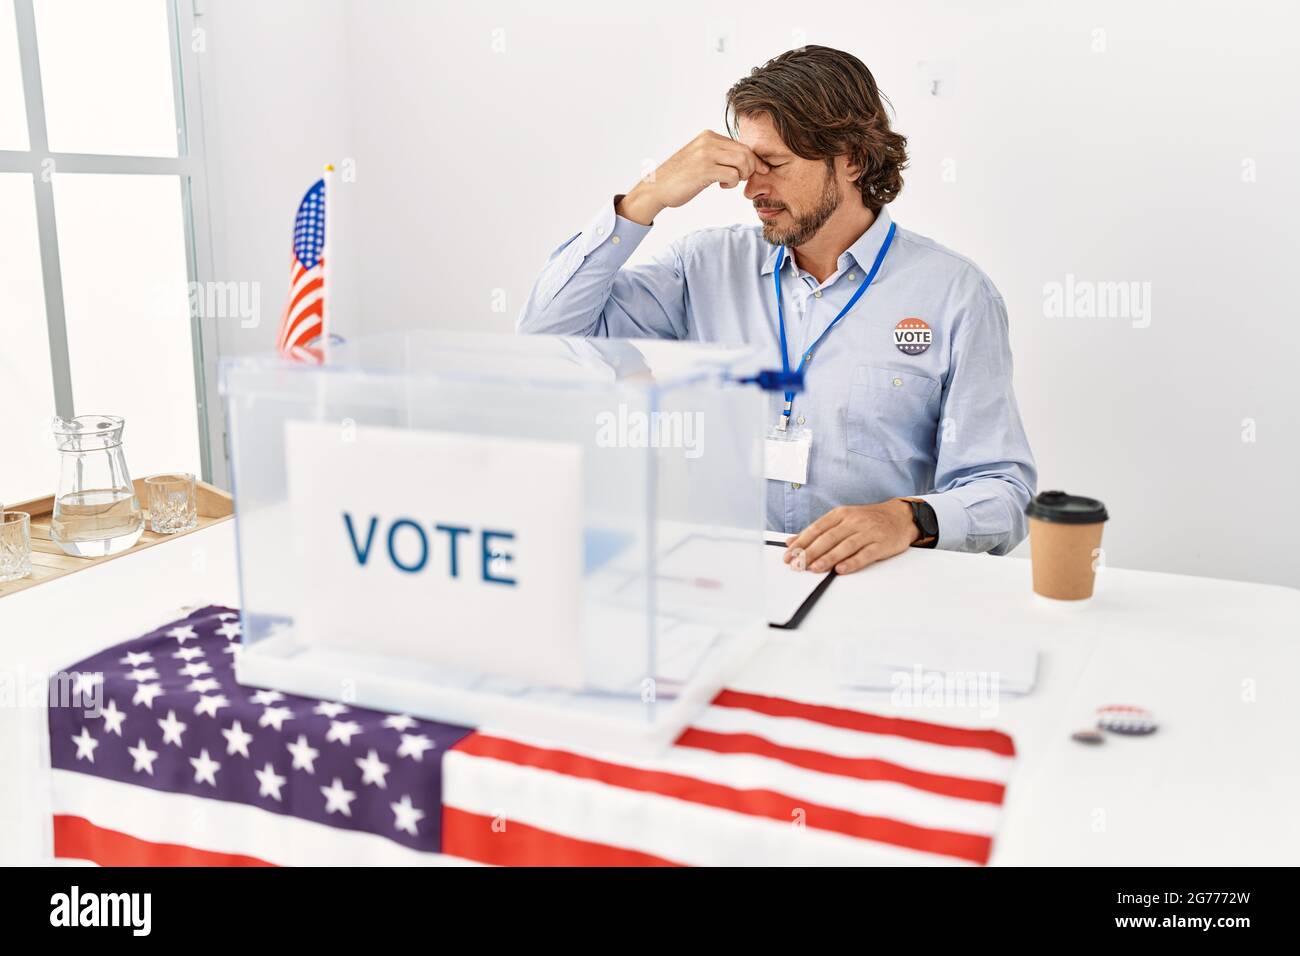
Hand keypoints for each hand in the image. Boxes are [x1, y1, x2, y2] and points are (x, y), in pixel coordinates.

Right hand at [616, 130, 768, 224]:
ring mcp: (706, 155)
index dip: (752, 159)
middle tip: (742, 179)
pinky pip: (733, 175)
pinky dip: (733, 184)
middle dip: (751, 168)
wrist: (656, 187)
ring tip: (731, 182)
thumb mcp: (699, 158)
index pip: (741, 144)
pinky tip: (722, 186)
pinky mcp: (704, 170)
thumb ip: (718, 155)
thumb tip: (744, 159)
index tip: (756, 171)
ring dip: (743, 175)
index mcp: (708, 136)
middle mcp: (708, 142)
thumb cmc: (679, 177)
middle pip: (746, 151)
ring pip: (743, 161)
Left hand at [783, 500, 918, 574]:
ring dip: (828, 558)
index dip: (801, 542)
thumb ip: (818, 531)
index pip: (817, 528)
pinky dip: (852, 563)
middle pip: (828, 538)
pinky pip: (865, 554)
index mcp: (841, 514)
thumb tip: (792, 542)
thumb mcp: (842, 519)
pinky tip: (841, 570)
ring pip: (844, 546)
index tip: (788, 555)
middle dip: (810, 552)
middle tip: (797, 565)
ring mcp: (868, 532)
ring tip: (814, 568)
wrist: (901, 517)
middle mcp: (853, 521)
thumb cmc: (868, 520)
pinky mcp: (881, 544)